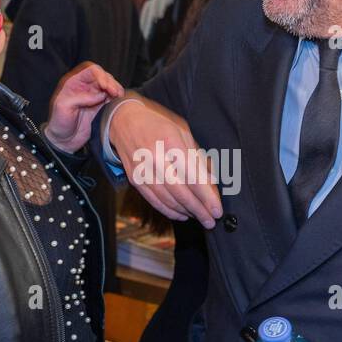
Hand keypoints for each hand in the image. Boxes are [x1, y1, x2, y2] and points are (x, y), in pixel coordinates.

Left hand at [42, 61, 123, 152]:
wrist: (64, 141)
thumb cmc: (59, 123)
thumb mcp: (63, 107)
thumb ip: (80, 98)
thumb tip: (99, 95)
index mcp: (74, 83)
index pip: (91, 71)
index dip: (100, 75)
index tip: (105, 86)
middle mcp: (86, 87)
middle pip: (103, 77)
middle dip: (111, 82)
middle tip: (115, 92)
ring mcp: (95, 96)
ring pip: (110, 86)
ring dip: (116, 89)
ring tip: (118, 97)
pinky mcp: (101, 107)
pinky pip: (112, 98)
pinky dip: (117, 99)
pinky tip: (118, 102)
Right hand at [108, 98, 221, 228]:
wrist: (124, 120)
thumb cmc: (158, 124)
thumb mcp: (183, 132)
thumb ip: (197, 157)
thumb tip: (210, 183)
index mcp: (171, 143)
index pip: (193, 177)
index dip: (207, 197)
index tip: (217, 209)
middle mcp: (155, 159)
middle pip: (181, 193)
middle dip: (199, 210)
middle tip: (211, 220)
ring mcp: (143, 171)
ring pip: (167, 199)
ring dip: (186, 212)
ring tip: (200, 218)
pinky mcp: (135, 179)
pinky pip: (154, 200)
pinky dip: (169, 211)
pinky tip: (182, 215)